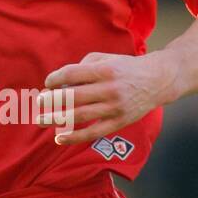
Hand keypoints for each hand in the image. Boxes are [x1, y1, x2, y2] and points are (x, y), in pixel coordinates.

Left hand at [36, 51, 165, 145]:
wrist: (158, 80)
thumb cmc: (126, 68)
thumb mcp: (106, 58)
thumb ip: (84, 66)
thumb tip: (61, 82)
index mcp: (105, 70)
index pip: (71, 74)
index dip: (55, 79)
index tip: (48, 83)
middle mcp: (109, 89)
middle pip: (72, 97)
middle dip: (51, 100)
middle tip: (39, 102)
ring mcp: (114, 107)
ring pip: (79, 116)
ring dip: (56, 119)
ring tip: (41, 120)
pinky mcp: (119, 122)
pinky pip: (93, 133)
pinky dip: (74, 137)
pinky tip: (59, 139)